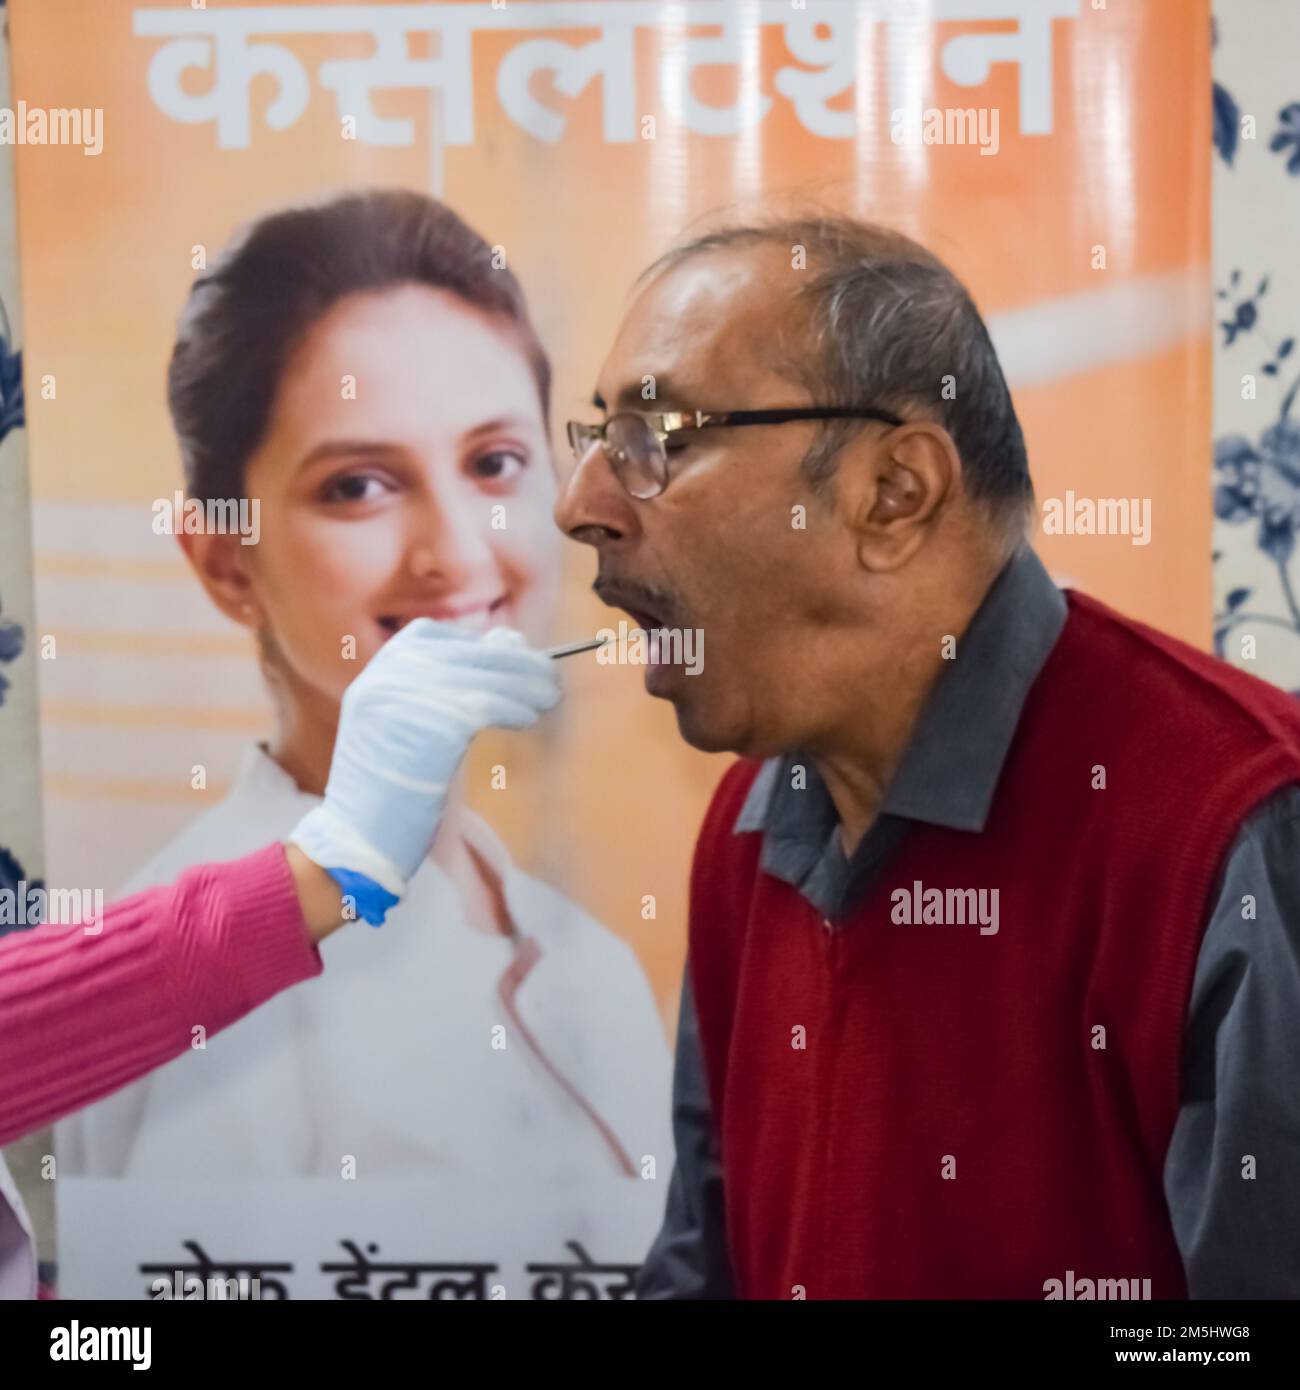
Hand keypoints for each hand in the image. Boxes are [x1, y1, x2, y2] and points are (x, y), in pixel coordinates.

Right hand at [288, 620, 558, 906]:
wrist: (357, 845)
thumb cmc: (389, 797)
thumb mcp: (401, 732)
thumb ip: (439, 693)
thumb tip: (503, 647)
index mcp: (372, 678)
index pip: (427, 635)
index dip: (473, 643)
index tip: (506, 655)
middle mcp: (384, 679)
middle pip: (463, 652)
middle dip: (512, 662)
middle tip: (547, 675)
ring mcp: (406, 698)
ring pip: (482, 677)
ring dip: (524, 685)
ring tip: (547, 698)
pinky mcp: (433, 725)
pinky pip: (487, 704)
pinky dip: (514, 708)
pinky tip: (527, 718)